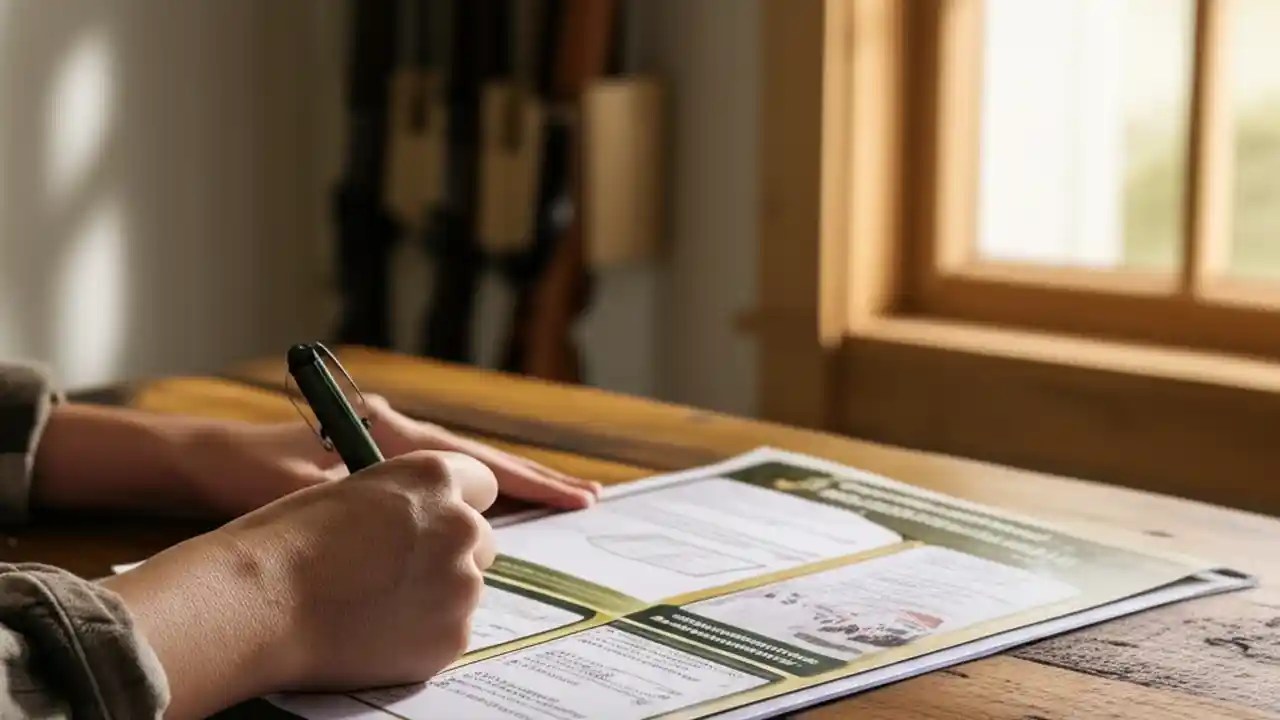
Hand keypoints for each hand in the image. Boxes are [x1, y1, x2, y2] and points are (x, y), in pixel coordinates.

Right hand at [104, 451, 496, 718]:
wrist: (256, 603)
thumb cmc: (286, 541)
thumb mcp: (354, 493)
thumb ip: (407, 502)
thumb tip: (432, 520)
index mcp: (434, 476)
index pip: (481, 484)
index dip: (457, 503)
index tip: (438, 522)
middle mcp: (460, 525)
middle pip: (481, 540)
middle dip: (450, 552)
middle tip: (398, 571)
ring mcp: (461, 584)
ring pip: (464, 588)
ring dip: (434, 595)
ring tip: (372, 604)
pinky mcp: (452, 636)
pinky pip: (450, 632)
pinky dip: (421, 635)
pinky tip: (373, 633)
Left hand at [181, 394, 599, 516]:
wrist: (201, 458)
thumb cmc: (247, 473)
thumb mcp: (306, 489)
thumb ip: (365, 500)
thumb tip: (428, 526)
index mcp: (388, 430)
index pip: (474, 460)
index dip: (528, 483)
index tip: (573, 498)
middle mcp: (395, 430)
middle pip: (481, 457)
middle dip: (534, 481)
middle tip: (587, 498)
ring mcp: (386, 442)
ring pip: (463, 467)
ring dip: (509, 485)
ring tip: (555, 499)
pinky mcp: (373, 462)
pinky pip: (439, 478)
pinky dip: (474, 492)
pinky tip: (493, 507)